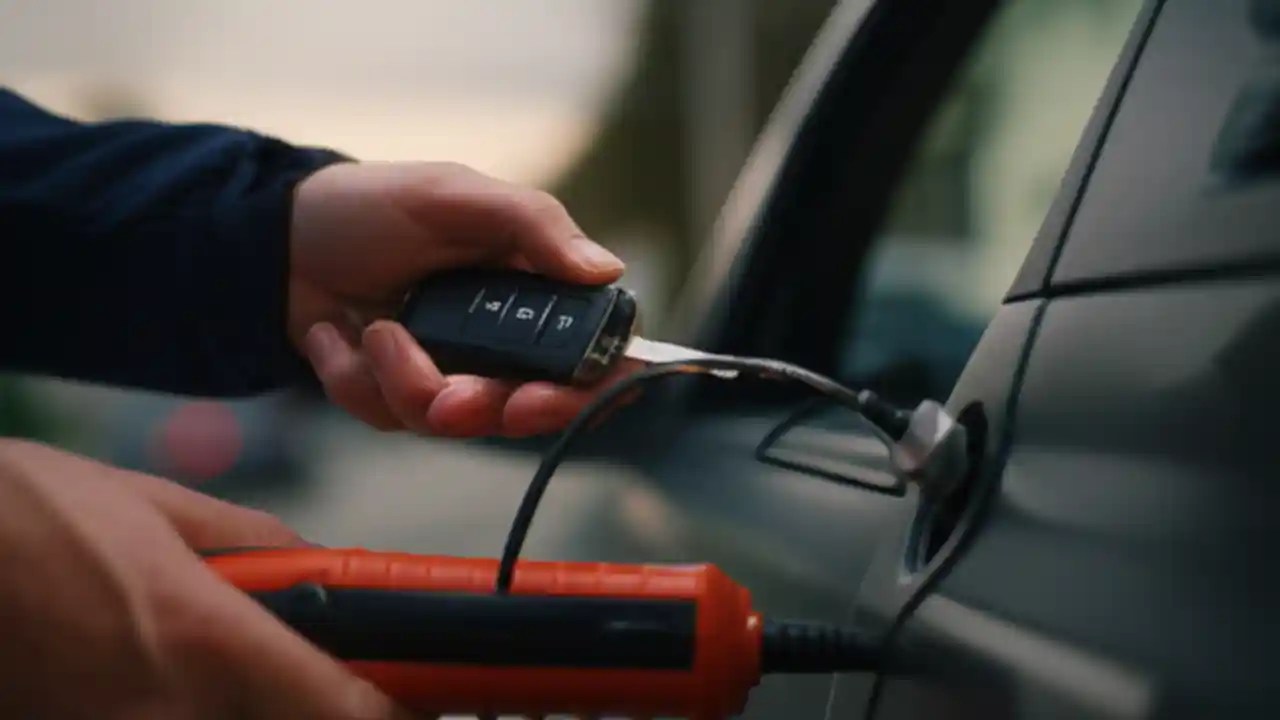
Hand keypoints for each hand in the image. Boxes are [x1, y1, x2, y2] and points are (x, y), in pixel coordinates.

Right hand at [0, 439, 409, 719]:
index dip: (404, 712)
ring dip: (259, 711)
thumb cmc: (24, 516)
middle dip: (324, 710)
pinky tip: (153, 675)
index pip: (355, 715)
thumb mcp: (160, 507)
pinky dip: (195, 715)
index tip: (420, 694)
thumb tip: (321, 570)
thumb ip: (259, 546)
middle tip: (312, 670)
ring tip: (197, 654)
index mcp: (212, 646)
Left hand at [290, 161, 636, 437]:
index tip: (539, 398)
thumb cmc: (374, 204)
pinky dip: (352, 377)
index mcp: (538, 291)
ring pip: (452, 421)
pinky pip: (389, 417)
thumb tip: (608, 270)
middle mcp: (506, 342)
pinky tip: (332, 333)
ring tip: (370, 326)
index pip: (596, 357)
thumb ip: (534, 225)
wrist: (280, 238)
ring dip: (402, 378)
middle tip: (449, 397)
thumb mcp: (455, 196)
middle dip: (483, 406)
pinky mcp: (399, 395)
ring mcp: (453, 373)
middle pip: (528, 409)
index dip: (588, 392)